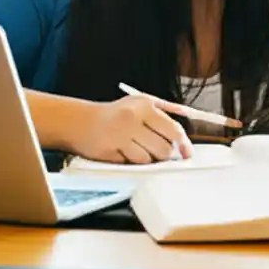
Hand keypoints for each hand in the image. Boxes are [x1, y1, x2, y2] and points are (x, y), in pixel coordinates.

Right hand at [70, 95, 193, 163]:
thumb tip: (188, 121)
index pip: (173, 129)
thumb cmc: (114, 114)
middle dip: (163, 154)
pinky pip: (131, 164)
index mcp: (144, 106)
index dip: (183, 144)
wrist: (79, 121)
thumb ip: (165, 111)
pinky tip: (121, 151)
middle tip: (156, 150)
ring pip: (148, 159)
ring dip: (146, 158)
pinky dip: (130, 161)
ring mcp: (119, 136)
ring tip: (134, 147)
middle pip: (164, 149)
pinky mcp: (110, 151)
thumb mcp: (139, 104)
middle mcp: (132, 119)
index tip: (186, 153)